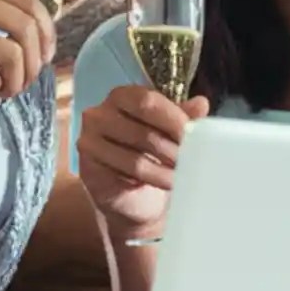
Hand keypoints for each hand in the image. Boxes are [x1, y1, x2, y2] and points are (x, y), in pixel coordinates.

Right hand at [77, 85, 209, 239]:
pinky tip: (163, 183)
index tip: (193, 135)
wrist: (129, 195)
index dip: (173, 119)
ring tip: (182, 176)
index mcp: (121, 96)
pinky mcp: (88, 167)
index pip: (147, 101)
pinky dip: (150, 180)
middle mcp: (99, 113)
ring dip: (164, 170)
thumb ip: (181, 116)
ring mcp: (89, 140)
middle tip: (192, 161)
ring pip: (136, 157)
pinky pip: (124, 175)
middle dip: (172, 149)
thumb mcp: (168, 132)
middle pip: (142, 131)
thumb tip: (201, 103)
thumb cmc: (148, 155)